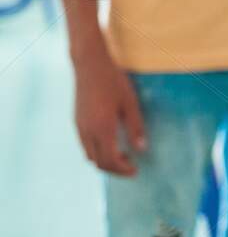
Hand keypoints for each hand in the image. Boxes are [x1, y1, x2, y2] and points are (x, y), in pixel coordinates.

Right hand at [72, 45, 145, 175]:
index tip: (135, 170)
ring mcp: (79, 127)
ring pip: (90, 155)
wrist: (90, 66)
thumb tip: (142, 149)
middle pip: (98, 162)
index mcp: (102, 128)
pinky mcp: (77, 121)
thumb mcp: (130, 103)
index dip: (123, 170)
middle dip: (115, 169)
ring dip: (105, 160)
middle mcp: (87, 131)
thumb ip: (136, 127)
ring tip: (123, 156)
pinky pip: (85, 145)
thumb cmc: (113, 81)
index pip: (109, 160)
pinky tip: (110, 143)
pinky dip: (98, 151)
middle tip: (131, 167)